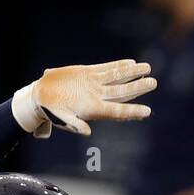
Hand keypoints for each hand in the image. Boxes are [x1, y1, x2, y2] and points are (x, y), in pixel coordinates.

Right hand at [13, 59, 156, 136]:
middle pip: (122, 93)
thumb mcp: (60, 119)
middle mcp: (96, 96)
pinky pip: (107, 68)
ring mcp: (93, 84)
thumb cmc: (50, 111)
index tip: (147, 112)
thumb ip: (74, 124)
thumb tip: (87, 132)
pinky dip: (119, 66)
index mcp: (93, 109)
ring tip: (147, 68)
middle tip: (153, 83)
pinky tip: (130, 63)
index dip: (132, 111)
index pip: (117, 111)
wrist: (40, 97)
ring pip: (117, 78)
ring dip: (132, 74)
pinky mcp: (87, 73)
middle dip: (138, 88)